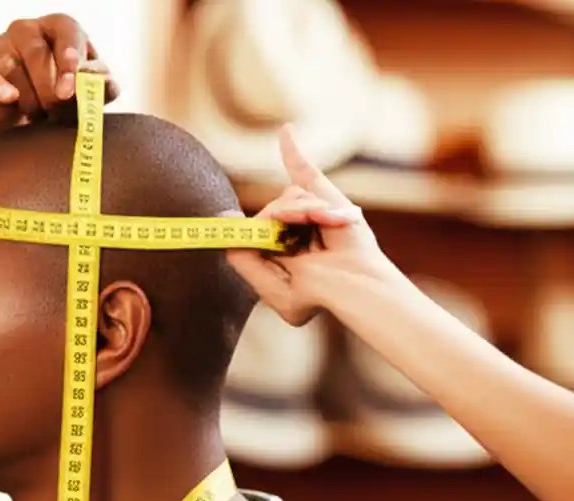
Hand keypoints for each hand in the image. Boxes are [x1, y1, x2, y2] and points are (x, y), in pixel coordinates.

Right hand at [0, 14, 120, 134]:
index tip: (72, 84)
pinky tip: (10, 99)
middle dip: (50, 87)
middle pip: (37, 51)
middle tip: (58, 111)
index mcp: (57, 29)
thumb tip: (102, 81)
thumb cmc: (58, 102)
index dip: (70, 54)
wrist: (17, 127)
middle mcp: (27, 31)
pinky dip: (0, 89)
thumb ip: (100, 85)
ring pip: (13, 68)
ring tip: (39, 116)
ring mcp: (0, 47)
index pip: (65, 28)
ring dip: (30, 98)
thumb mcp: (86, 94)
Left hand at [227, 125, 401, 325]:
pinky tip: (286, 131)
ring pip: (287, 197)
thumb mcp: (271, 288)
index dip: (240, 230)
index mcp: (277, 249)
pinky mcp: (326, 197)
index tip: (222, 227)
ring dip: (299, 213)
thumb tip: (227, 226)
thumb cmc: (316, 297)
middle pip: (268, 212)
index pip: (251, 232)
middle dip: (273, 224)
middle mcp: (291, 228)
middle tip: (296, 246)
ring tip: (318, 231)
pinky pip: (304, 169)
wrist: (352, 289)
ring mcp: (309, 211)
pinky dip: (293, 150)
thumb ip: (244, 261)